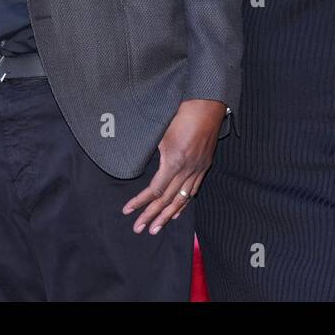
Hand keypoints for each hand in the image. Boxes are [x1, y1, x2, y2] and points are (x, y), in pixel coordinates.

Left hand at [123, 98, 225, 233]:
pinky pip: (193, 191)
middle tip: (139, 229)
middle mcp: (187, 169)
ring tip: (155, 228)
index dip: (140, 202)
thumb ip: (151, 152)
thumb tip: (137, 164)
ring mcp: (198, 168)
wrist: (206, 105)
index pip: (155, 189)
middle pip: (167, 199)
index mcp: (174, 160)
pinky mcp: (205, 165)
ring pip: (182, 199)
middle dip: (151, 216)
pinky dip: (183, 204)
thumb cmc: (180, 113)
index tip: (127, 210)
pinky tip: (176, 213)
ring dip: (167, 216)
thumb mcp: (160, 132)